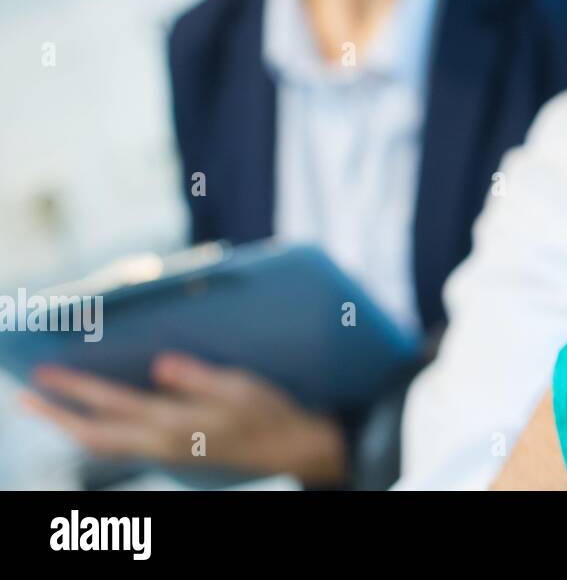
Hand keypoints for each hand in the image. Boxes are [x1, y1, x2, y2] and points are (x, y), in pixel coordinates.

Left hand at [20, 353, 345, 485]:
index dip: (75, 389)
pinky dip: (97, 431)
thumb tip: (162, 364)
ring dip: (72, 425)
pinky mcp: (172, 452)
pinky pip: (120, 445)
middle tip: (26, 396)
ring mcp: (165, 451)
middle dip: (58, 415)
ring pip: (103, 444)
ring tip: (52, 408)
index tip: (44, 373)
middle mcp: (161, 443)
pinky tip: (97, 417)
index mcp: (174, 424)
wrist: (290, 448)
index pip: (111, 404)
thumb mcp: (241, 389)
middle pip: (94, 435)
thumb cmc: (269, 413)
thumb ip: (199, 378)